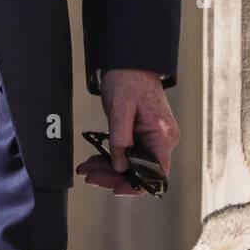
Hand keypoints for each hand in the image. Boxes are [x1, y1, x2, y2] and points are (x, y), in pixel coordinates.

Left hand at [76, 69, 179, 195]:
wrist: (130, 60)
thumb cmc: (129, 79)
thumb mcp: (120, 109)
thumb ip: (121, 140)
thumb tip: (120, 167)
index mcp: (163, 135)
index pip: (156, 174)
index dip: (136, 186)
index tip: (114, 188)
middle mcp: (162, 139)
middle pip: (141, 171)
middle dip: (114, 176)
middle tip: (89, 175)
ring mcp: (154, 138)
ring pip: (133, 165)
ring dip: (109, 169)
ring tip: (87, 169)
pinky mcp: (143, 134)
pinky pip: (129, 153)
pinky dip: (111, 158)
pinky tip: (94, 160)